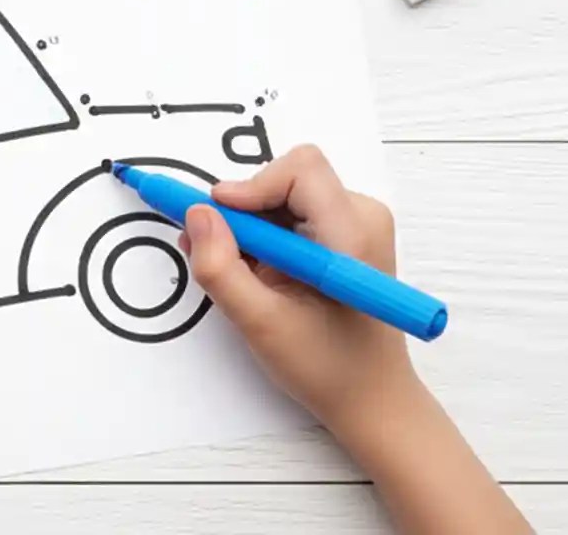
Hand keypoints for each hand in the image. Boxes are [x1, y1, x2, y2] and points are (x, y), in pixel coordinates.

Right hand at [178, 145, 416, 429]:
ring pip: (284, 194)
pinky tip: (257, 274)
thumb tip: (196, 214)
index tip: (213, 219)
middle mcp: (362, 217)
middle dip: (244, 210)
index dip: (249, 186)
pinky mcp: (345, 234)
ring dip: (250, 226)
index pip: (300, 170)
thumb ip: (222, 268)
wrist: (371, 397)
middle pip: (287, 178)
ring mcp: (357, 224)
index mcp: (352, 235)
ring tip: (240, 273)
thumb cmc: (327, 367)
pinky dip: (264, 236)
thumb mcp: (260, 324)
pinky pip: (292, 212)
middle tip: (217, 251)